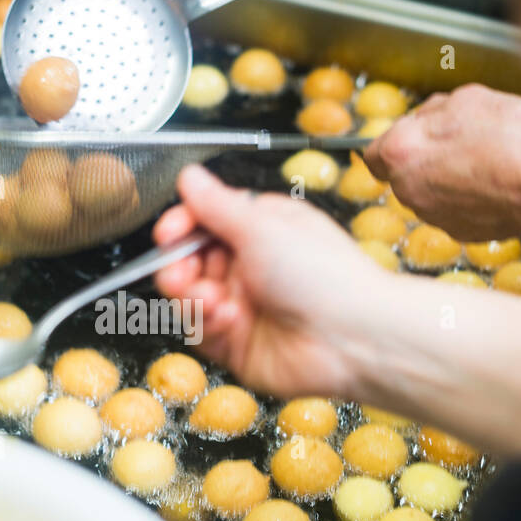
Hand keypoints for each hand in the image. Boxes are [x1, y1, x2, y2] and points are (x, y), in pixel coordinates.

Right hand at [153, 164, 394, 398]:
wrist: (351, 336)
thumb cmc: (325, 274)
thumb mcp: (263, 227)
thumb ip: (217, 205)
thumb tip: (190, 176)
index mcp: (259, 230)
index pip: (203, 222)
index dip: (180, 226)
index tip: (169, 232)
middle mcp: (249, 267)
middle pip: (187, 261)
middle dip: (177, 265)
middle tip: (182, 270)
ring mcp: (242, 306)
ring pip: (187, 298)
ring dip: (191, 297)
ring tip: (212, 298)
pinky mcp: (236, 344)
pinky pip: (199, 332)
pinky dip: (205, 323)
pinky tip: (228, 318)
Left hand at [362, 85, 520, 240]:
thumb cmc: (509, 136)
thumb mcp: (466, 99)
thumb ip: (431, 111)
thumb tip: (422, 119)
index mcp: (399, 151)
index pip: (371, 155)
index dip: (390, 146)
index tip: (405, 142)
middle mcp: (407, 189)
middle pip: (402, 175)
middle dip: (421, 162)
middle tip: (454, 147)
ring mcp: (431, 216)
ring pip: (428, 195)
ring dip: (444, 182)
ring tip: (479, 165)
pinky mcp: (456, 233)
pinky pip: (452, 213)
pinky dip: (464, 202)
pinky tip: (490, 187)